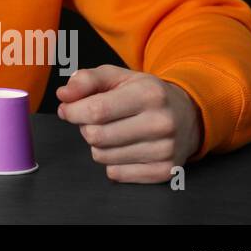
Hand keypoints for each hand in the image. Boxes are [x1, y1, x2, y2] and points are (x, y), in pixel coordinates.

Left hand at [56, 64, 202, 182]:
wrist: (187, 115)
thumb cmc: (145, 94)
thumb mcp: (117, 77)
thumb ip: (86, 80)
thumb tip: (63, 95)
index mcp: (148, 94)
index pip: (96, 110)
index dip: (73, 111)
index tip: (68, 109)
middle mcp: (161, 123)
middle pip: (97, 136)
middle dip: (85, 127)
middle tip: (94, 121)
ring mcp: (165, 150)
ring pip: (103, 157)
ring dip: (98, 145)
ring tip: (112, 132)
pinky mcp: (165, 171)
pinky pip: (116, 174)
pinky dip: (111, 163)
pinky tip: (123, 148)